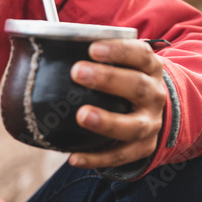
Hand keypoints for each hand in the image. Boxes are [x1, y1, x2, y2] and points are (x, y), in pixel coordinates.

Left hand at [68, 39, 166, 168]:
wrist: (157, 113)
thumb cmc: (126, 82)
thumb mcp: (124, 65)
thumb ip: (95, 57)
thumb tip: (43, 42)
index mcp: (150, 70)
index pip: (141, 55)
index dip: (119, 50)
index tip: (92, 48)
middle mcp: (154, 96)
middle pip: (137, 87)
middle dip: (109, 79)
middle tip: (78, 72)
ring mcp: (150, 124)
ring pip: (133, 126)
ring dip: (107, 121)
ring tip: (82, 115)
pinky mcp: (143, 149)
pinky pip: (120, 156)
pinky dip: (97, 159)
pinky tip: (74, 158)